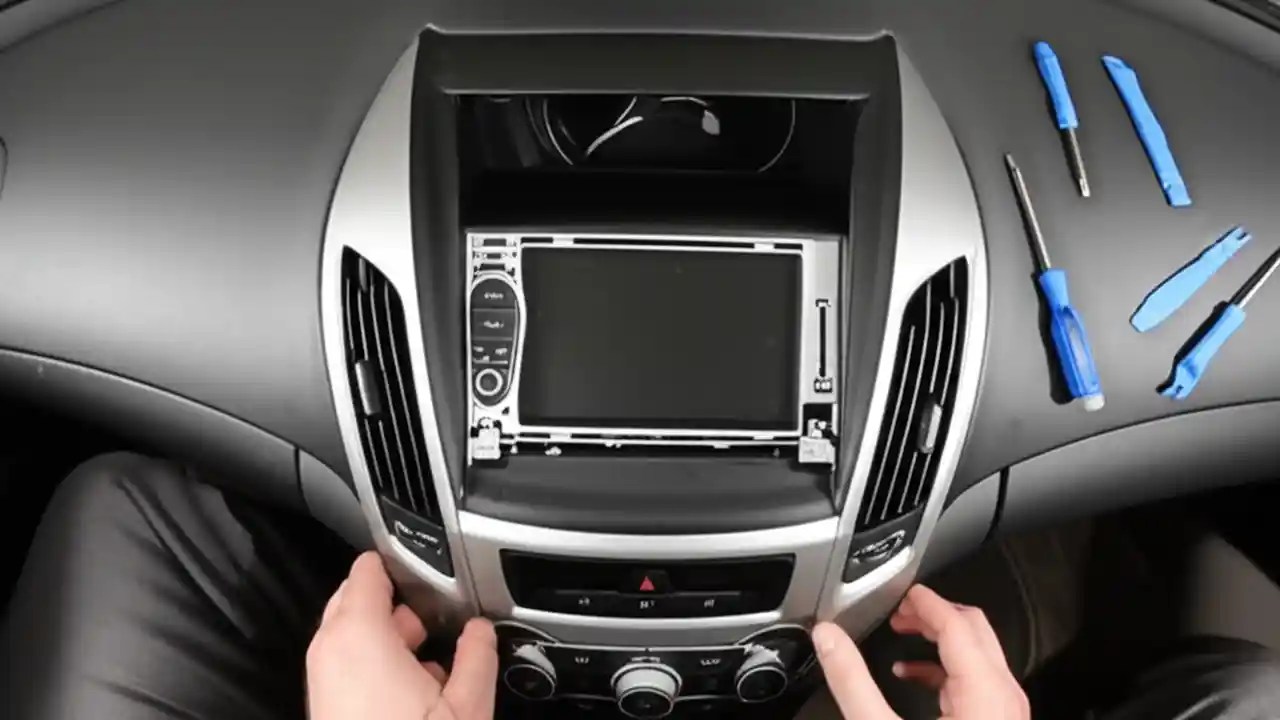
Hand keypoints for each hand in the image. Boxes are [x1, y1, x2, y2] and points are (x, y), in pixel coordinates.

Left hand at [306, 552, 497, 719]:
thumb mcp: (467, 705)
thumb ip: (478, 655)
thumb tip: (482, 633)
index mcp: (359, 634)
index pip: (368, 570)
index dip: (401, 563)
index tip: (423, 570)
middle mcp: (330, 651)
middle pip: (359, 599)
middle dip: (398, 605)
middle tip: (432, 622)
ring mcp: (321, 680)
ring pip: (354, 636)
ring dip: (387, 639)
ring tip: (426, 664)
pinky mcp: (323, 705)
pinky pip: (347, 667)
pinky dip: (374, 667)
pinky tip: (409, 695)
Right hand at [812, 585, 1029, 719]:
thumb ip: (853, 682)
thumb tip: (828, 641)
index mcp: (982, 690)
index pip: (954, 620)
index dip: (923, 599)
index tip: (899, 590)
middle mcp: (1003, 699)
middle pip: (974, 630)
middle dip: (933, 615)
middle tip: (897, 611)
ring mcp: (1006, 715)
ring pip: (979, 657)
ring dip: (940, 642)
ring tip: (902, 639)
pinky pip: (978, 684)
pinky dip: (947, 672)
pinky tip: (914, 680)